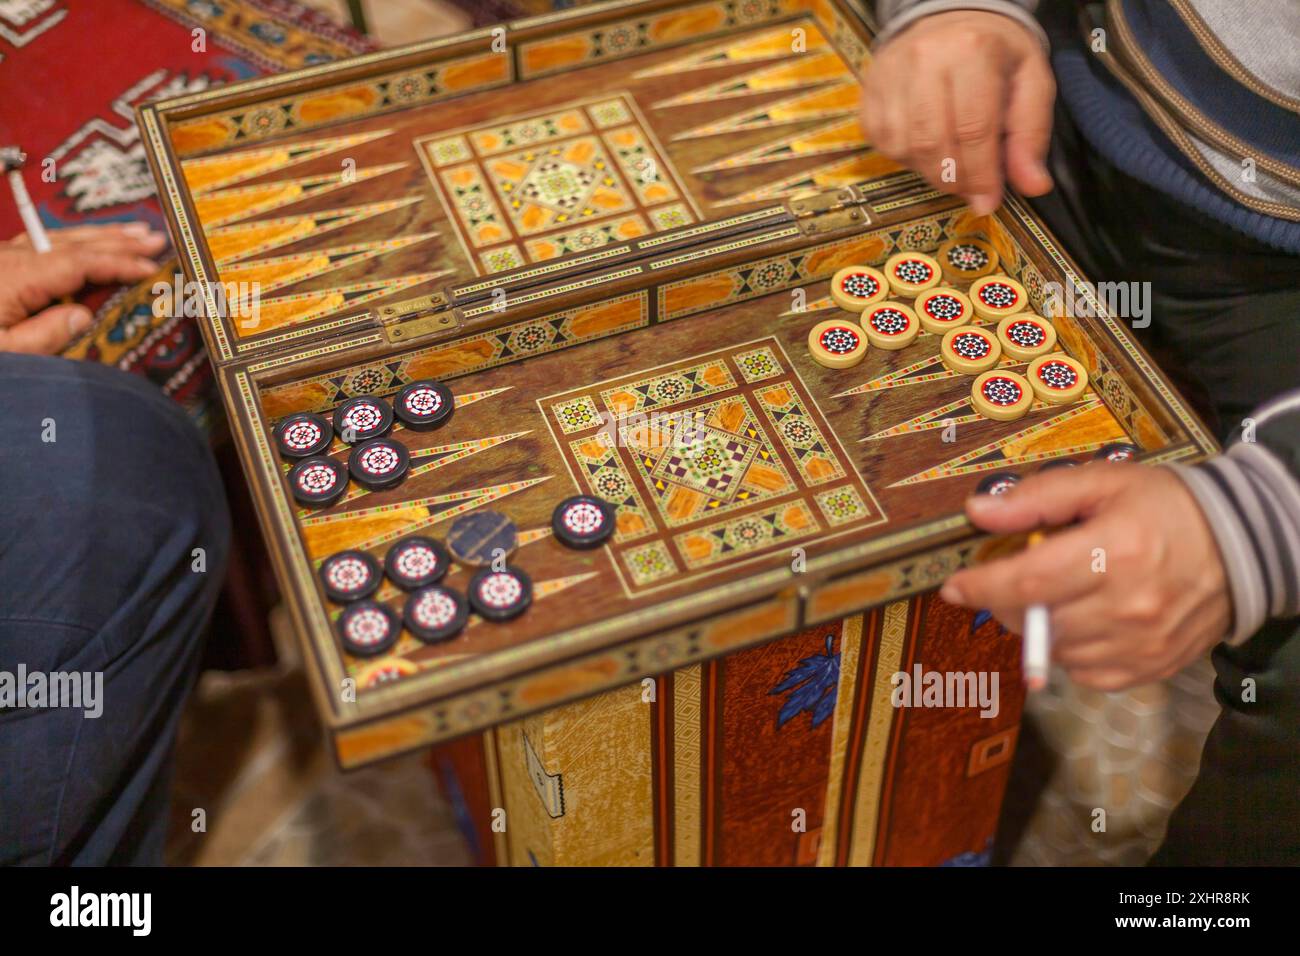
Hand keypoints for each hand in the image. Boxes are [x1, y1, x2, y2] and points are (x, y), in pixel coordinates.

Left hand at [0, 223, 165, 353]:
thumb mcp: (4, 350)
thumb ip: (45, 335)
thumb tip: (83, 317)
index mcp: (17, 276)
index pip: (80, 263)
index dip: (119, 264)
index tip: (150, 270)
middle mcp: (13, 257)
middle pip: (76, 244)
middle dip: (120, 242)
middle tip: (156, 240)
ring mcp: (6, 255)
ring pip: (62, 238)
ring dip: (102, 236)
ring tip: (135, 232)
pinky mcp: (2, 260)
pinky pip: (48, 241)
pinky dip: (77, 238)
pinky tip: (91, 239)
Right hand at [861, 10, 1055, 214]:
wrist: (949, 18)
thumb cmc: (994, 53)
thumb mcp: (1030, 82)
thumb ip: (1031, 134)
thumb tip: (1032, 185)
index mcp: (972, 50)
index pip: (973, 129)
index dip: (981, 175)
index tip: (989, 200)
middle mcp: (924, 59)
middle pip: (933, 143)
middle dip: (954, 179)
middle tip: (971, 189)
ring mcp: (890, 76)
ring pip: (904, 147)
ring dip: (930, 172)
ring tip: (952, 167)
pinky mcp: (869, 94)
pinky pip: (882, 143)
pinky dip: (906, 159)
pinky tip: (927, 150)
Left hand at [939, 463, 1231, 690]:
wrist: (1242, 546)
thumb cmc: (1167, 508)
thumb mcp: (1103, 483)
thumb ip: (1037, 498)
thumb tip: (978, 511)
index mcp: (1114, 551)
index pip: (1027, 581)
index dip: (981, 587)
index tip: (954, 586)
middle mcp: (1127, 604)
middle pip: (1034, 620)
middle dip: (1006, 603)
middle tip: (1012, 581)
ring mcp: (1141, 643)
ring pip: (1056, 650)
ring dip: (1039, 626)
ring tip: (1057, 595)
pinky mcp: (1151, 667)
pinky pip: (1086, 673)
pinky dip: (1072, 652)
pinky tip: (1084, 621)